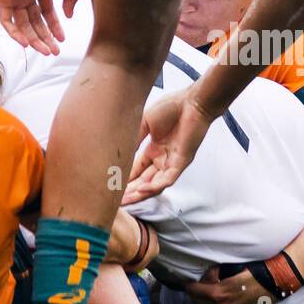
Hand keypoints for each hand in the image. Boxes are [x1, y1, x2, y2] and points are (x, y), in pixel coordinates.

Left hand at [0, 0, 76, 56]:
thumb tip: (69, 17)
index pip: (47, 15)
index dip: (54, 28)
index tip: (62, 40)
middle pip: (35, 24)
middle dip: (45, 38)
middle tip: (53, 52)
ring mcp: (14, 0)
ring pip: (22, 26)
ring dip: (32, 39)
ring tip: (42, 50)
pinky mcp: (2, 1)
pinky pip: (7, 21)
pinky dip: (15, 32)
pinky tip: (25, 42)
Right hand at [123, 88, 211, 202]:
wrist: (192, 102)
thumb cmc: (171, 108)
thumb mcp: (145, 123)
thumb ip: (135, 139)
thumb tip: (121, 152)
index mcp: (154, 149)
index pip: (137, 169)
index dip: (126, 178)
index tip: (112, 185)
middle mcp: (163, 158)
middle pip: (144, 180)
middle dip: (131, 191)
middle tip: (116, 201)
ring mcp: (173, 162)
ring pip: (155, 184)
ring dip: (141, 193)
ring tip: (126, 200)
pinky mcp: (182, 162)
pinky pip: (168, 179)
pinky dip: (155, 185)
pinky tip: (143, 189)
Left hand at [185, 265, 272, 303]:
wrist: (273, 282)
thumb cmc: (251, 271)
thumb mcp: (229, 268)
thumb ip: (213, 273)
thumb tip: (206, 277)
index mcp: (218, 295)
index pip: (194, 291)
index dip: (188, 285)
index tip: (185, 280)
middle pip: (199, 302)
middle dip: (194, 293)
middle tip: (194, 285)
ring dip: (204, 302)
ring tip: (204, 292)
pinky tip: (216, 300)